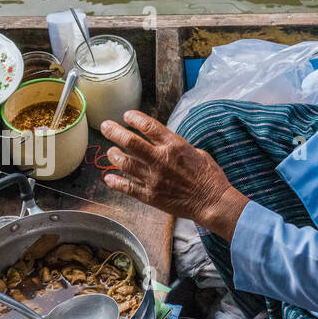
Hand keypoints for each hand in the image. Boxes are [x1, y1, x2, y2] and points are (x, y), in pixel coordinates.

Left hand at [100, 111, 249, 240]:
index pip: (148, 125)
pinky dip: (115, 182)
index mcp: (174, 145)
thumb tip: (163, 142)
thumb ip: (176, 146)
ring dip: (113, 155)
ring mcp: (153, 178)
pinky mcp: (150, 196)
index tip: (126, 116)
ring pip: (125, 163)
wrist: (212, 202)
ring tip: (110, 151)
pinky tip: (108, 177)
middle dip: (114, 132)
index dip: (134, 118)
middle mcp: (161, 159)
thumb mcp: (196, 152)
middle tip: (106, 127)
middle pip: (130, 141)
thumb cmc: (209, 177)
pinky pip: (127, 187)